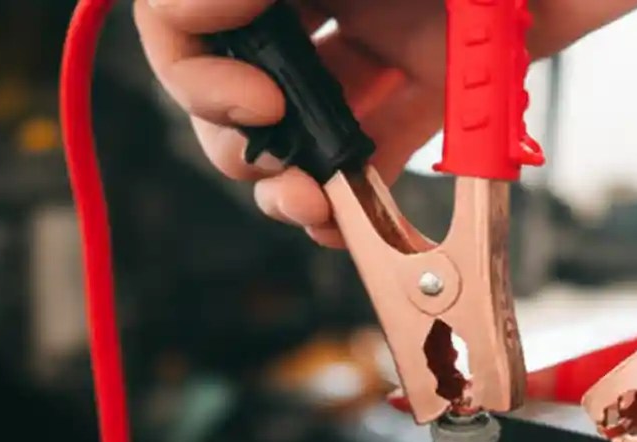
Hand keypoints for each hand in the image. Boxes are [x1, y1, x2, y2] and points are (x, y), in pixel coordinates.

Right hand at [133, 0, 636, 246]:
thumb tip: (199, 7)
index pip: (188, 10)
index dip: (196, 61)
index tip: (255, 90)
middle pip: (237, 72)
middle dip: (238, 133)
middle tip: (277, 165)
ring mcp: (391, 30)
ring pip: (308, 118)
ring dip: (296, 178)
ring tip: (316, 211)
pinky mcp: (448, 77)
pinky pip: (390, 142)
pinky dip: (366, 195)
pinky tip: (357, 225)